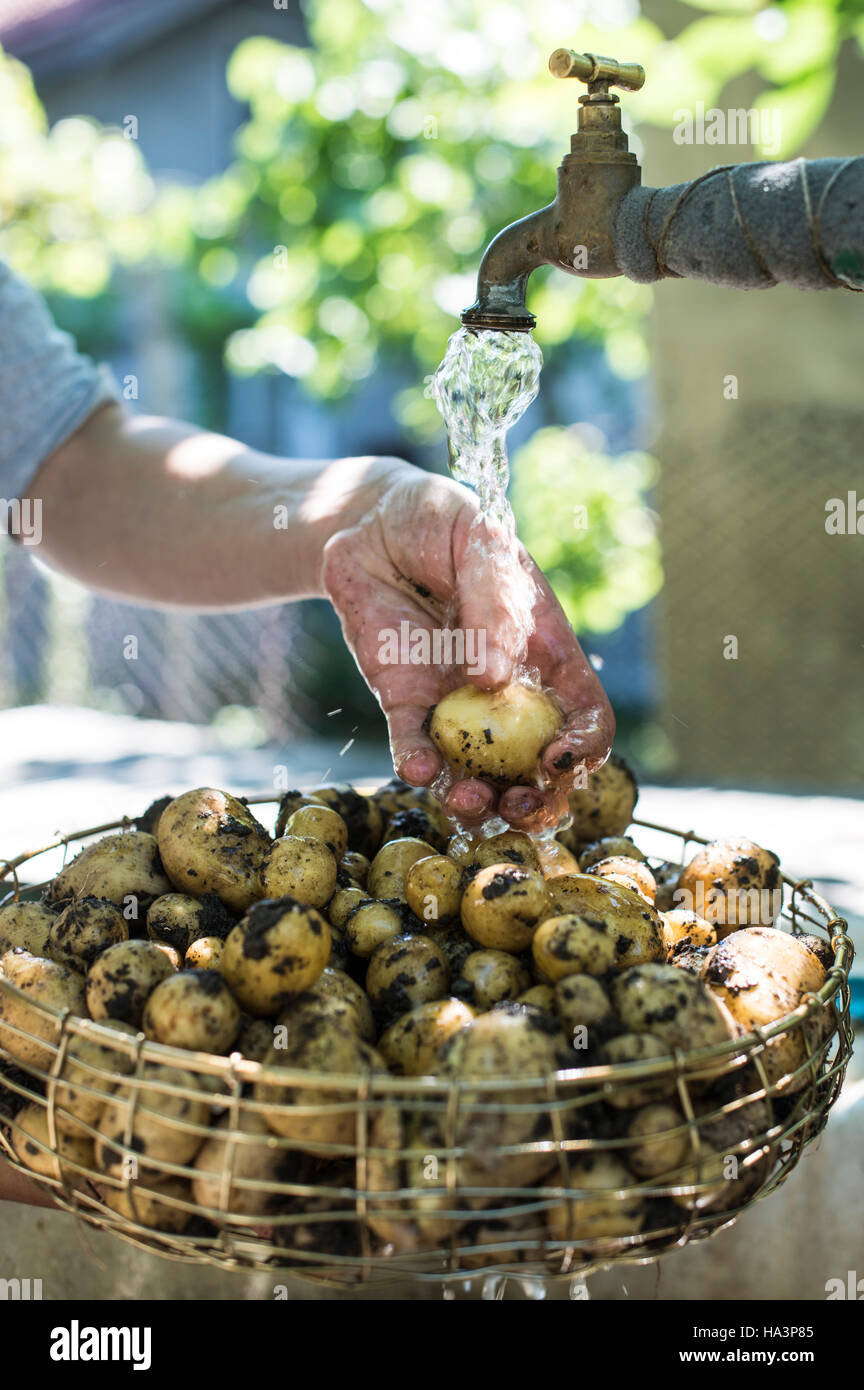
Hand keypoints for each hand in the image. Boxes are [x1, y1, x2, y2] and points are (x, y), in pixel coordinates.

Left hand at [322, 464, 613, 830]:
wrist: (370, 522)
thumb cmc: (440, 521)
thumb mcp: (477, 541)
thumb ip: (491, 602)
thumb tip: (493, 680)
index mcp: (547, 653)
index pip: (585, 715)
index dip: (585, 747)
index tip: (559, 758)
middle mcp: (508, 691)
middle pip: (539, 766)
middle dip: (539, 800)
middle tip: (519, 806)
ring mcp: (457, 703)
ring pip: (480, 773)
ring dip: (480, 799)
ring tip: (468, 798)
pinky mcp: (405, 702)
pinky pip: (414, 748)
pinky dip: (418, 768)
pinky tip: (417, 768)